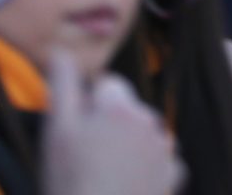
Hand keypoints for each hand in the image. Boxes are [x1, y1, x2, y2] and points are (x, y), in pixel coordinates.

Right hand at [41, 52, 184, 194]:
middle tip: (88, 157)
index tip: (77, 132)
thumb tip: (61, 50)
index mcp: (120, 106)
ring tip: (106, 176)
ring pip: (145, 133)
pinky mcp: (175, 177)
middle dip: (111, 123)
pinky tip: (128, 188)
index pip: (108, 85)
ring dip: (130, 145)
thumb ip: (63, 86)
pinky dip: (148, 169)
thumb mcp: (57, 132)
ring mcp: (166, 150)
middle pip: (128, 109)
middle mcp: (150, 120)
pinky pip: (161, 161)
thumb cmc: (71, 183)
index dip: (89, 105)